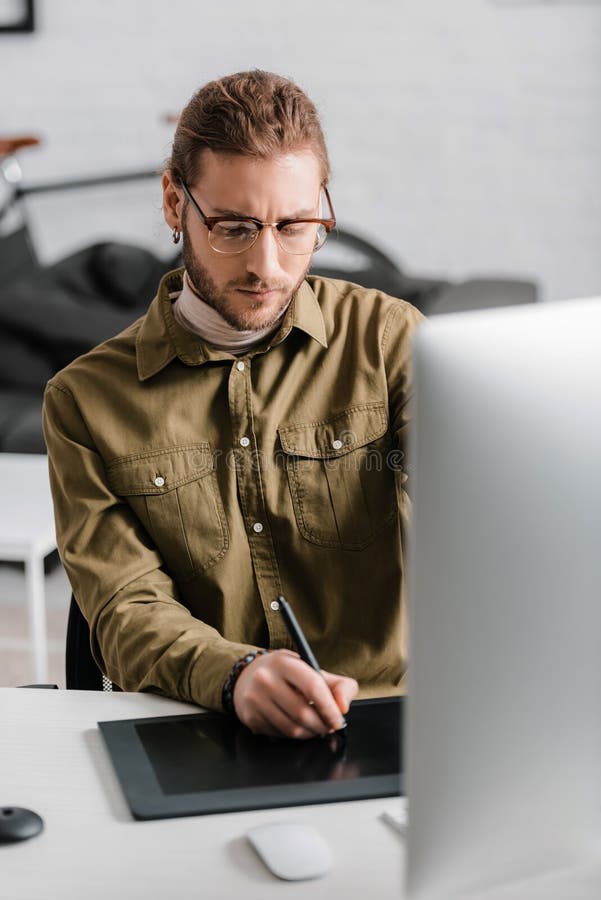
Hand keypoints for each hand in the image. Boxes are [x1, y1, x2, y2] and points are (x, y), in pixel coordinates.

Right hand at [233, 649, 357, 738]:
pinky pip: (280, 735)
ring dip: (310, 733)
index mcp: (284, 663)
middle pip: (303, 713)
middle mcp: (265, 679)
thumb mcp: (310, 668)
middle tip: (329, 726)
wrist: (248, 676)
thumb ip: (337, 685)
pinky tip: (296, 725)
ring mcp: (255, 700)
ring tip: (315, 727)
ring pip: (292, 729)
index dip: (330, 708)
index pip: (313, 687)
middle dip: (322, 725)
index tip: (338, 719)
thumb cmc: (286, 673)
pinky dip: (294, 735)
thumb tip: (343, 707)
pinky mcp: (250, 718)